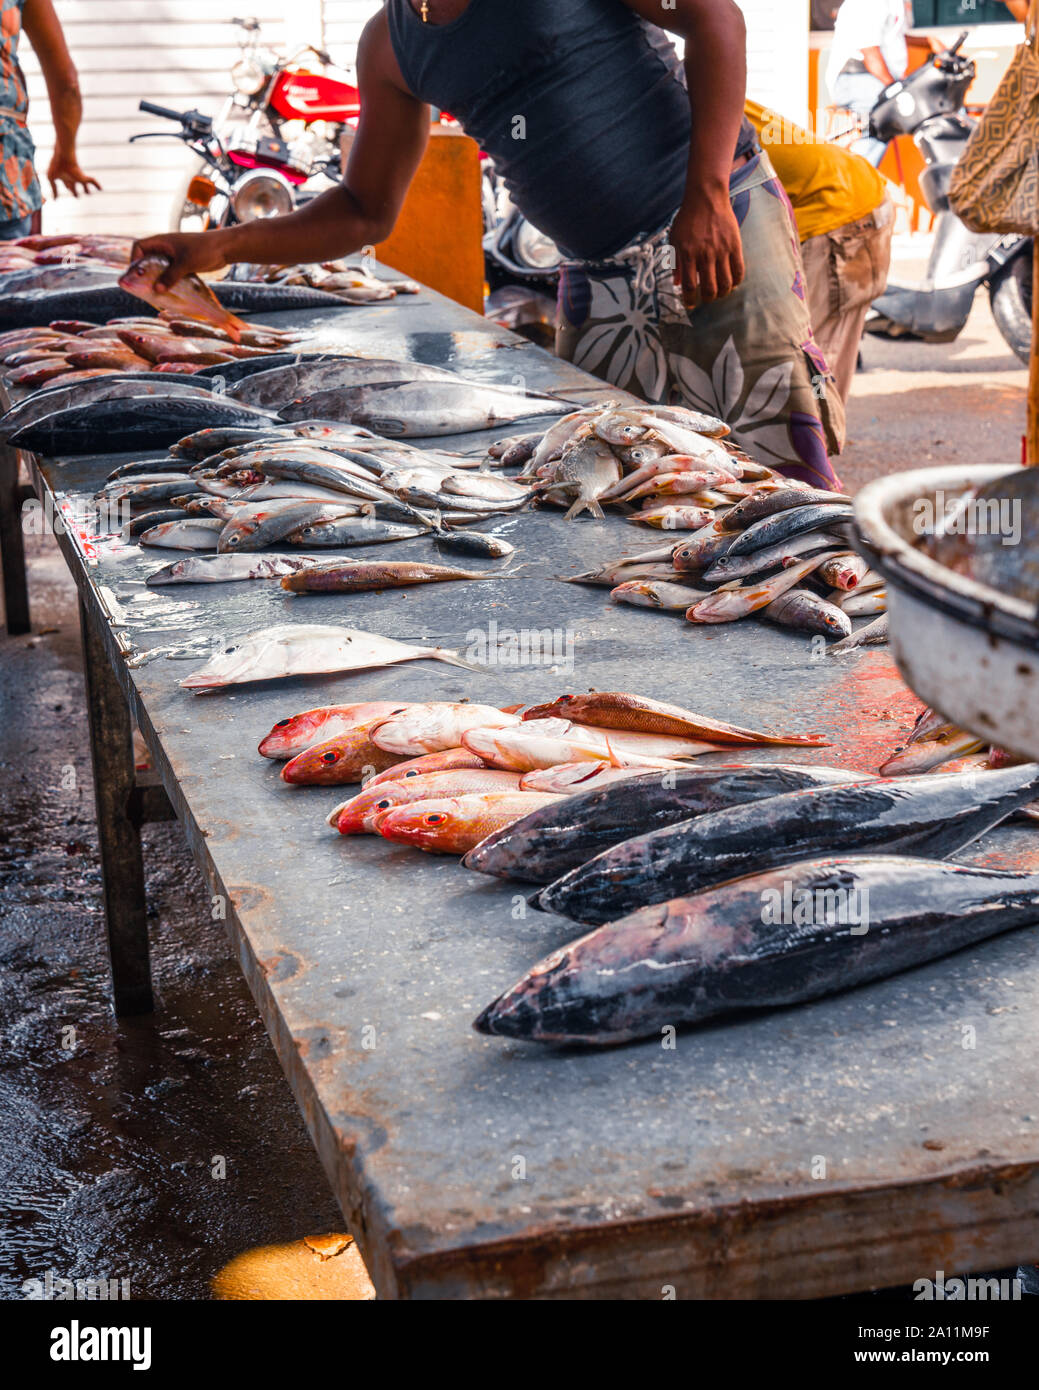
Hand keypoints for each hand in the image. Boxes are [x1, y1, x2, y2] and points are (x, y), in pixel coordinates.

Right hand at [46, 151, 100, 198]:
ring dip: (86, 190)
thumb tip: (55, 199)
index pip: (66, 185)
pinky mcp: (83, 177)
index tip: (66, 192)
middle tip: (77, 196)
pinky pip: (93, 181)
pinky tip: (101, 189)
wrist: (63, 157)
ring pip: (84, 185)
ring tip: (89, 194)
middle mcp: (71, 178)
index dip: (67, 188)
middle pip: (74, 186)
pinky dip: (97, 185)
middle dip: (75, 192)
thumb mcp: (51, 178)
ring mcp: (78, 177)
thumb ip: (54, 189)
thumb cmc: (56, 166)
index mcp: (64, 177)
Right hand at [129, 230, 233, 289]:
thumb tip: (156, 290)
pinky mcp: (181, 264)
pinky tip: (167, 293)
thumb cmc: (204, 250)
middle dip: (143, 273)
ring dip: (155, 280)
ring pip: (158, 268)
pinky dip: (166, 282)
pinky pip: (169, 274)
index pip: (139, 247)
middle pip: (146, 259)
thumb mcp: (185, 263)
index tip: (136, 274)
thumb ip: (171, 276)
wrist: (223, 248)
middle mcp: (164, 248)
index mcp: (161, 241)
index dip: (134, 260)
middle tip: (143, 288)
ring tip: (154, 294)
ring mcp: (173, 256)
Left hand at [670, 190, 744, 306]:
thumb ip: (675, 262)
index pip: (689, 286)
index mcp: (687, 254)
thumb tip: (677, 283)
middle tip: (706, 298)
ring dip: (722, 294)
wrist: (706, 197)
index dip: (690, 300)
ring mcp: (721, 250)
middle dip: (707, 299)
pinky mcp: (735, 245)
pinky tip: (732, 283)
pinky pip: (739, 270)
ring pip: (725, 283)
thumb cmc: (688, 218)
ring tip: (719, 293)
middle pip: (709, 288)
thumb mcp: (675, 239)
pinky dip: (736, 282)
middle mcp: (705, 254)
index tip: (690, 304)